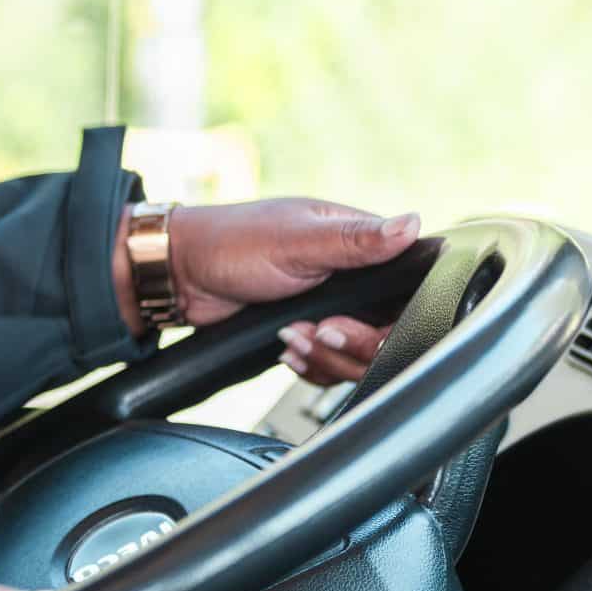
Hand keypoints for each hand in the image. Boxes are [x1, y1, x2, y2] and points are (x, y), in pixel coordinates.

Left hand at [116, 196, 421, 384]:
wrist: (180, 276)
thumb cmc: (230, 243)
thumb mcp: (295, 241)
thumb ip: (354, 240)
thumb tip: (411, 224)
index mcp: (359, 242)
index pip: (410, 288)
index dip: (393, 318)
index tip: (361, 325)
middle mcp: (354, 276)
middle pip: (390, 331)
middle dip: (353, 344)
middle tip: (317, 332)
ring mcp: (334, 307)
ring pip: (362, 355)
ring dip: (328, 356)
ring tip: (292, 338)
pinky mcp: (312, 332)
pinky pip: (333, 365)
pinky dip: (313, 366)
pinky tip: (289, 353)